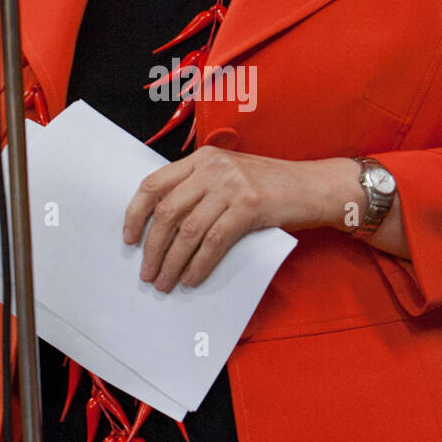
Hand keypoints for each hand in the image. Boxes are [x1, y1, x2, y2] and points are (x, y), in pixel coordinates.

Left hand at [121, 147, 323, 292]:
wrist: (312, 186)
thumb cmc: (270, 186)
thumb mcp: (230, 175)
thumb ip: (200, 188)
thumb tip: (164, 226)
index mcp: (202, 159)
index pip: (153, 184)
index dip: (135, 213)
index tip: (128, 239)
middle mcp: (213, 168)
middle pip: (167, 211)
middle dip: (152, 247)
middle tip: (147, 272)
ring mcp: (231, 186)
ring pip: (188, 230)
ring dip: (172, 262)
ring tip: (166, 282)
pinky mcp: (249, 207)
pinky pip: (213, 242)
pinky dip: (199, 264)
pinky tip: (192, 278)